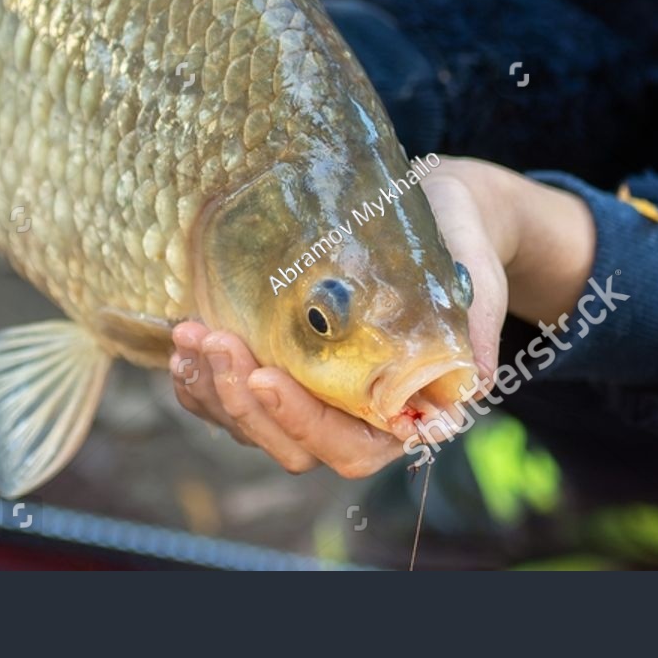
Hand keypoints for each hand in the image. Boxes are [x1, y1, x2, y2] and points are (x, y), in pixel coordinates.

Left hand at [170, 157, 595, 476]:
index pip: (351, 445)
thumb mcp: (474, 276)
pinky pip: (232, 401)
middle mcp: (357, 416)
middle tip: (211, 341)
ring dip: (213, 389)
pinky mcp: (283, 369)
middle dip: (241, 401)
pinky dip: (202, 383)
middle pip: (291, 446)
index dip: (303, 420)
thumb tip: (471, 379)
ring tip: (189, 334)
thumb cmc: (458, 241)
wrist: (436, 210)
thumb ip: (473, 325)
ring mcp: (314, 396)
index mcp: (407, 412)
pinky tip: (183, 348)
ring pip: (252, 426)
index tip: (261, 374)